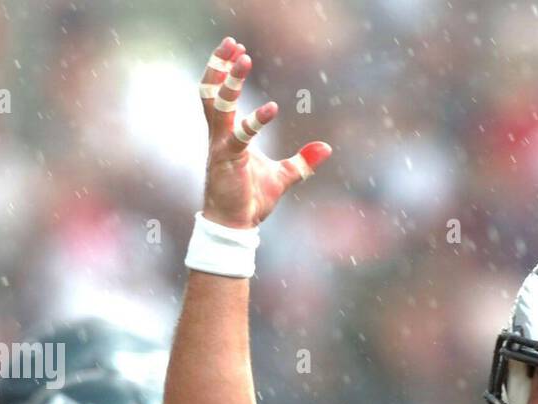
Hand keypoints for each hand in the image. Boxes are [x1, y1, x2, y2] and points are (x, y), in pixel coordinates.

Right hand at [198, 37, 331, 228]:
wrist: (235, 227)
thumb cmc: (251, 200)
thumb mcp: (284, 176)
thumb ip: (303, 161)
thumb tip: (327, 147)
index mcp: (227, 135)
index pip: (218, 95)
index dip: (225, 71)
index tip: (237, 49)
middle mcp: (219, 136)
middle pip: (211, 92)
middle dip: (219, 65)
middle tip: (232, 42)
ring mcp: (221, 147)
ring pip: (218, 105)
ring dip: (230, 81)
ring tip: (243, 57)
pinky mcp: (228, 160)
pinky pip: (240, 136)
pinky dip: (255, 121)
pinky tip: (273, 108)